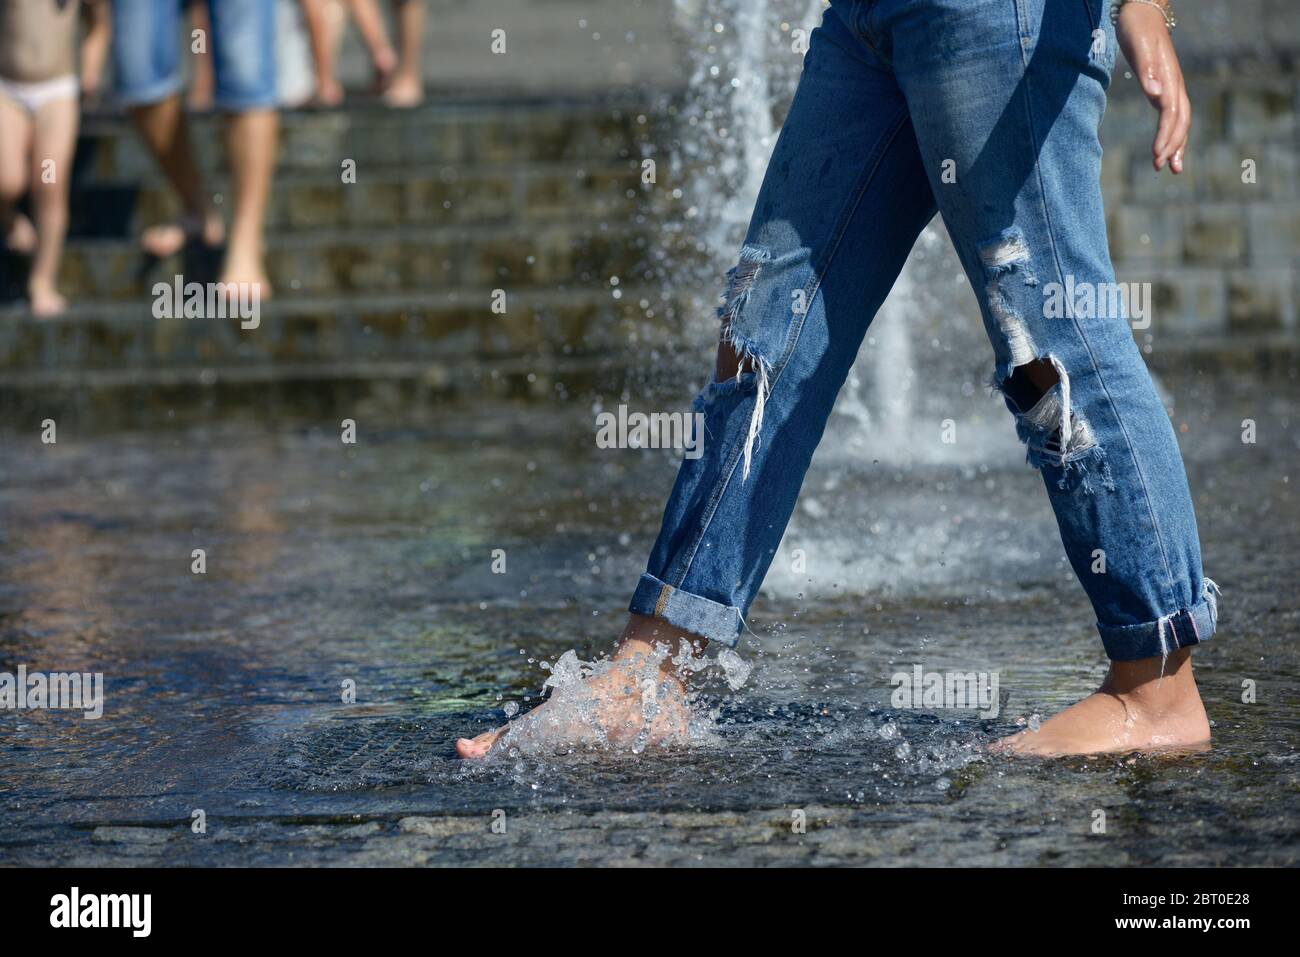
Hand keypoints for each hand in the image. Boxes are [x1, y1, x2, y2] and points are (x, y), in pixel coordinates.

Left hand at [1115, 2, 1189, 172]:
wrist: (1143, 11)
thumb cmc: (1137, 27)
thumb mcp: (1138, 45)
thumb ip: (1148, 69)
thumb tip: (1156, 94)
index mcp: (1169, 77)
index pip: (1171, 113)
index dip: (1165, 136)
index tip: (1156, 156)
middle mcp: (1174, 84)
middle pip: (1180, 121)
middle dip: (1172, 146)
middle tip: (1161, 168)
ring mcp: (1172, 86)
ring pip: (1180, 121)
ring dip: (1177, 145)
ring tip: (1174, 169)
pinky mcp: (1165, 87)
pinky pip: (1173, 116)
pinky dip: (1172, 134)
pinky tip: (1167, 148)